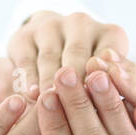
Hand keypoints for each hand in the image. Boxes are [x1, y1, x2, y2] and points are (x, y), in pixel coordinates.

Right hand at [7, 10, 128, 98]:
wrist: (47, 46)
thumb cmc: (88, 78)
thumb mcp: (105, 82)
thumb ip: (107, 92)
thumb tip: (108, 111)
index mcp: (111, 35)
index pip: (110, 57)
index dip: (102, 80)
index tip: (99, 103)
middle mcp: (82, 23)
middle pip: (78, 55)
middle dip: (74, 83)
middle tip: (73, 110)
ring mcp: (50, 26)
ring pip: (50, 57)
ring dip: (49, 82)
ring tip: (50, 104)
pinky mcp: (24, 35)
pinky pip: (27, 58)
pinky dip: (29, 77)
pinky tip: (31, 95)